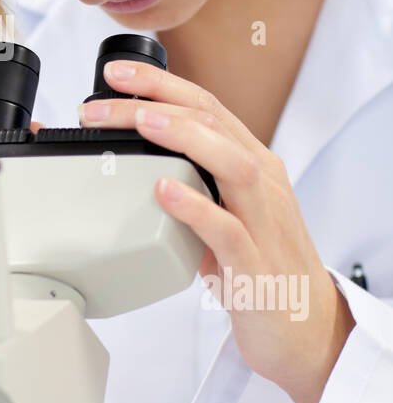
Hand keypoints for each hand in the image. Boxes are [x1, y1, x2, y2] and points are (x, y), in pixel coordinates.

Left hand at [79, 60, 354, 402]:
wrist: (303, 329)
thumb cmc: (256, 265)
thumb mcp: (221, 210)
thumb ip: (187, 181)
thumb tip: (127, 163)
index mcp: (250, 164)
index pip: (205, 106)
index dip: (160, 83)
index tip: (115, 73)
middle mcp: (261, 184)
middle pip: (211, 124)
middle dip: (154, 103)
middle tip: (100, 103)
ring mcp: (262, 222)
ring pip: (231, 163)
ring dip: (183, 138)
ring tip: (142, 123)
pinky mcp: (256, 265)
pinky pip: (228, 229)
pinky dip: (195, 206)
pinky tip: (164, 191)